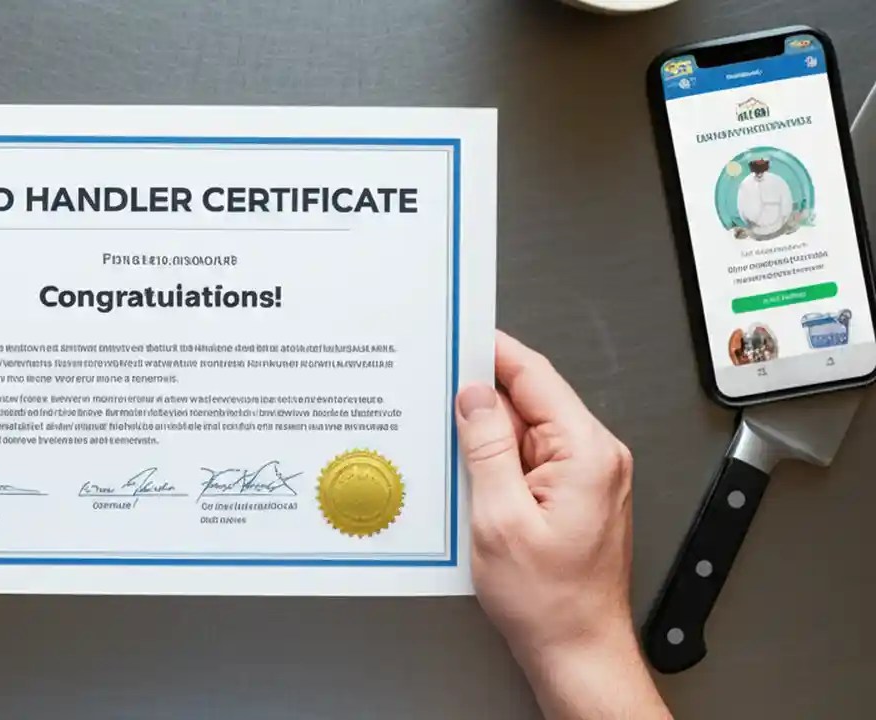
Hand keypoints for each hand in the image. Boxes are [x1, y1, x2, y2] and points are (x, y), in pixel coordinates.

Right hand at [456, 332, 668, 719]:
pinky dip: (499, 461)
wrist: (577, 650)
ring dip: (488, 436)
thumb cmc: (550, 602)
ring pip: (528, 432)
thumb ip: (486, 449)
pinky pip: (531, 459)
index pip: (536, 377)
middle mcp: (597, 457)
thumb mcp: (499, 519)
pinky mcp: (575, 495)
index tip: (461, 337)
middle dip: (482, 399)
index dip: (493, 353)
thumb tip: (474, 397)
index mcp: (587, 452)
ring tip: (452, 452)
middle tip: (437, 398)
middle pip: (531, 402)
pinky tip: (473, 478)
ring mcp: (589, 476)